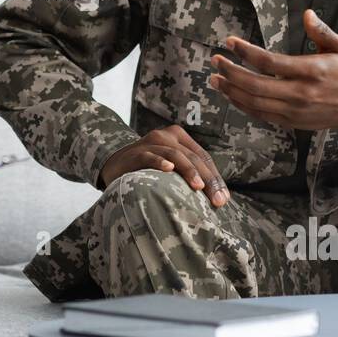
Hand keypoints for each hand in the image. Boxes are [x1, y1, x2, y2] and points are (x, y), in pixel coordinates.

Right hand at [99, 125, 229, 206]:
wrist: (114, 165)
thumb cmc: (148, 170)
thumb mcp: (171, 166)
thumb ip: (189, 174)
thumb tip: (218, 198)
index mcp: (179, 137)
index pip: (203, 157)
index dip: (215, 177)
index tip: (223, 199)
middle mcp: (166, 136)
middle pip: (193, 157)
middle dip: (208, 180)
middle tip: (217, 200)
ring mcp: (150, 143)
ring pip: (175, 155)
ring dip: (189, 171)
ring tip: (198, 187)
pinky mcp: (135, 153)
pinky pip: (149, 156)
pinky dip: (159, 162)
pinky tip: (168, 169)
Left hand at [208, 9, 337, 130]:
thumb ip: (322, 31)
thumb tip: (306, 13)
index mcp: (312, 71)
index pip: (270, 62)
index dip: (246, 52)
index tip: (229, 41)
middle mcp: (301, 93)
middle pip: (255, 85)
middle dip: (231, 72)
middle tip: (215, 60)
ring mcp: (295, 110)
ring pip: (254, 103)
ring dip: (231, 90)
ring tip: (215, 78)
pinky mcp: (291, 122)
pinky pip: (260, 115)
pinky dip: (242, 105)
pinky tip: (230, 94)